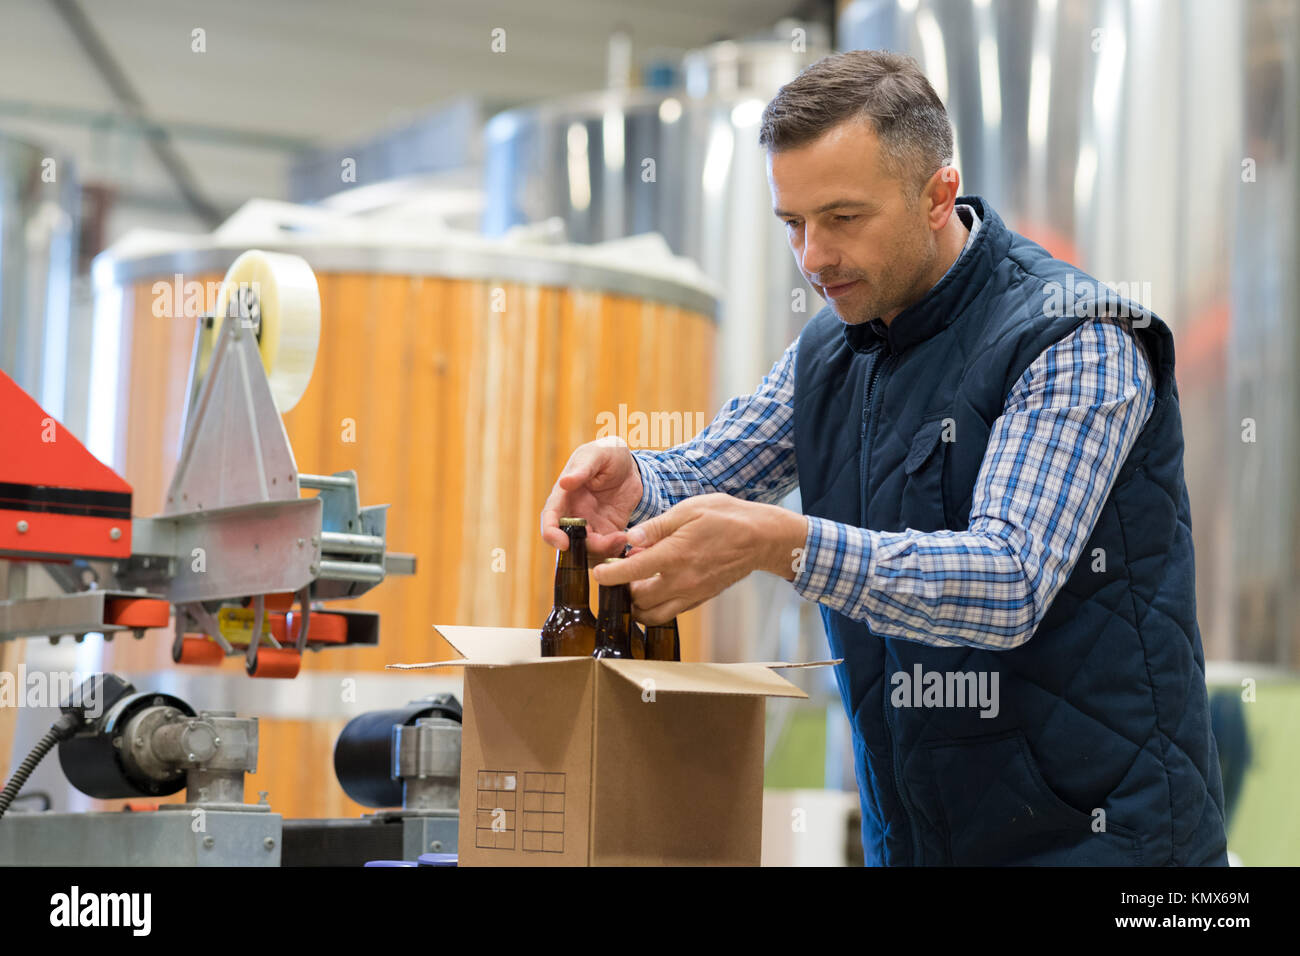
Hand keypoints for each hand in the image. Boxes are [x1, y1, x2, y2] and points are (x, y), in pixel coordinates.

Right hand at [540, 437, 643, 560]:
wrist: (630, 465)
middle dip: (584, 549)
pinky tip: (627, 537)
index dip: (552, 534)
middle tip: (609, 540)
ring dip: (603, 551)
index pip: (550, 518)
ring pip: (588, 550)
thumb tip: (564, 482)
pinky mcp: (608, 531)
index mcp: (564, 496)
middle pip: (569, 542)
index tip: (563, 544)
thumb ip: (582, 469)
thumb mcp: (597, 454)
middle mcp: (574, 514)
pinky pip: (607, 549)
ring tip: (621, 537)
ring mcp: (591, 525)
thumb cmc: (608, 454)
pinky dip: (615, 550)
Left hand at [592, 493, 808, 624]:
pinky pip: (671, 613)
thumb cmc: (726, 518)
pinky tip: (655, 590)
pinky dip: (656, 609)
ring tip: (634, 588)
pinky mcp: (701, 599)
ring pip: (653, 616)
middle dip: (623, 592)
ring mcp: (692, 594)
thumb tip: (630, 538)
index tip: (598, 574)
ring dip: (638, 607)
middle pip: (638, 602)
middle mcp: (681, 581)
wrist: (761, 538)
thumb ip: (656, 527)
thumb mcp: (688, 510)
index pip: (631, 573)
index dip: (609, 576)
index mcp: (674, 555)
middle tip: (618, 576)